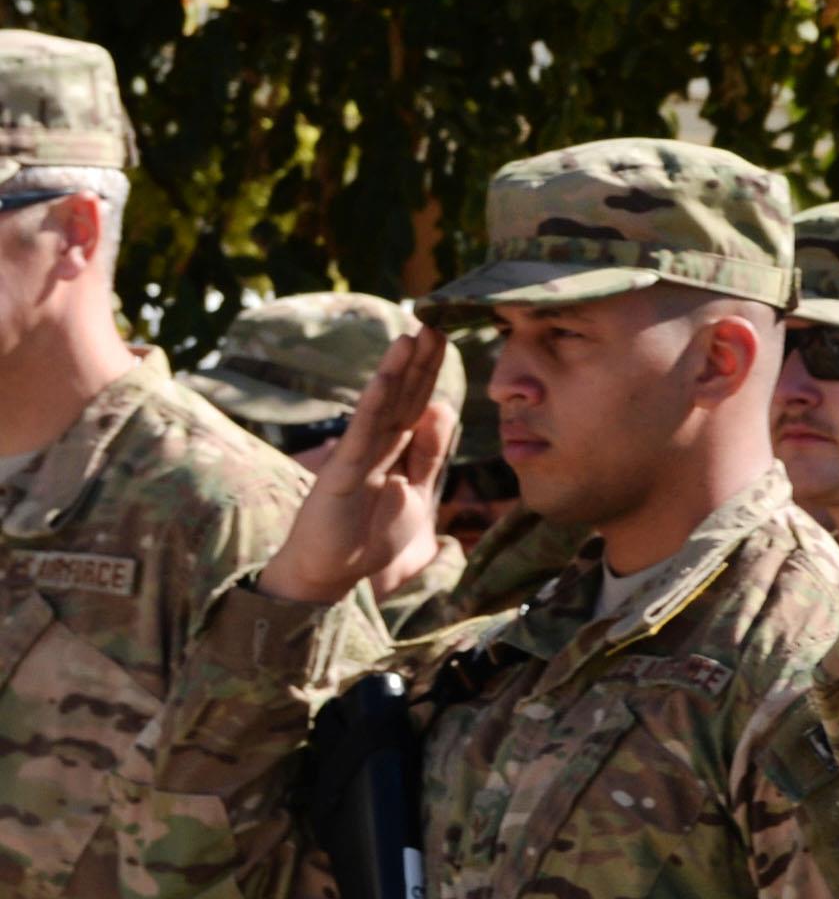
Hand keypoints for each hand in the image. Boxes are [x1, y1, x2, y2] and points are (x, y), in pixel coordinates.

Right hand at [265, 329, 458, 611]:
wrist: (330, 576)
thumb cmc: (369, 541)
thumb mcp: (417, 497)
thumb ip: (430, 458)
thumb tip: (443, 412)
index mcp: (393, 454)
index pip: (417, 407)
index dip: (432, 376)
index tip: (447, 342)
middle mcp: (374, 447)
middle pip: (402, 397)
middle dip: (421, 362)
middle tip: (437, 322)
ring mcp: (357, 457)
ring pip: (382, 407)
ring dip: (398, 371)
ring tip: (414, 335)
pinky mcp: (343, 474)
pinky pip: (362, 434)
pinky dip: (374, 404)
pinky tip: (386, 377)